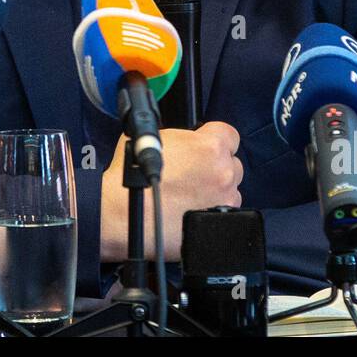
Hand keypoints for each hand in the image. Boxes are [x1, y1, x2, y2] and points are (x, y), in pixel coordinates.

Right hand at [98, 121, 242, 261]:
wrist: (124, 214)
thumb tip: (182, 136)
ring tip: (190, 194)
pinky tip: (191, 209)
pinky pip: (224, 212)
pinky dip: (211, 209)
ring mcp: (224, 199)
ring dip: (216, 189)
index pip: (229, 134)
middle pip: (232, 163)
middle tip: (194, 172)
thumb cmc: (133, 177)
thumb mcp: (153, 138)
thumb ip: (178, 135)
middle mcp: (223, 172)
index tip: (206, 145)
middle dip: (216, 165)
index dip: (215, 138)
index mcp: (209, 146)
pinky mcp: (219, 222)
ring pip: (230, 189)